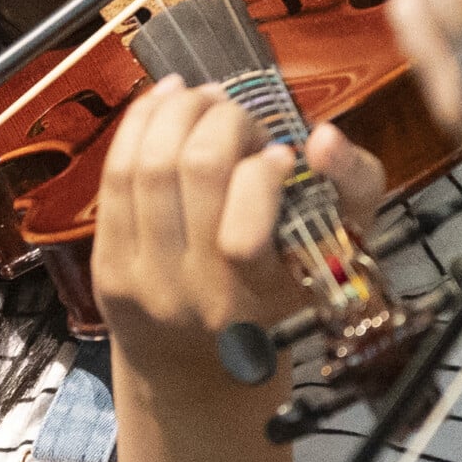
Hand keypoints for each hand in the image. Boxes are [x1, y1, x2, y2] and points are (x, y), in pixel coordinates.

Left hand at [91, 76, 383, 388]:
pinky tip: (162, 102)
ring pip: (149, 164)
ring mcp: (144, 281)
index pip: (246, 233)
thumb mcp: (339, 250)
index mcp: (260, 300)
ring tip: (201, 98)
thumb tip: (323, 138)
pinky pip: (114, 176)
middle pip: (197, 170)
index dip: (265, 174)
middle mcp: (196, 297)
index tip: (281, 155)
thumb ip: (354, 186)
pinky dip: (139, 125)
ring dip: (178, 111)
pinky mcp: (107, 266)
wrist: (199, 364)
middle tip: (239, 114)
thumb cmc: (280, 293)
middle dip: (223, 119)